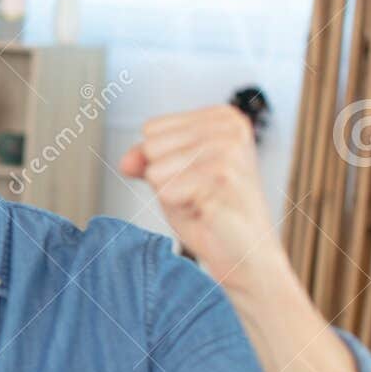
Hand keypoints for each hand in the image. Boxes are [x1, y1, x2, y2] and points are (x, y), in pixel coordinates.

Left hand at [119, 105, 286, 290]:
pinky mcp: (224, 179)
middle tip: (197, 193)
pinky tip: (207, 212)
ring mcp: (230, 152)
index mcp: (223, 117)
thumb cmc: (210, 212)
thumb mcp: (170, 176)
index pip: (152, 130)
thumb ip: (144, 159)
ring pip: (156, 169)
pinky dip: (180, 208)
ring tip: (203, 202)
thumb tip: (126, 162)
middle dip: (166, 178)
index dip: (162, 162)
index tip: (192, 178)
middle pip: (151, 147)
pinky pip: (166, 191)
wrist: (244, 254)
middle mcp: (230, 128)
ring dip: (173, 194)